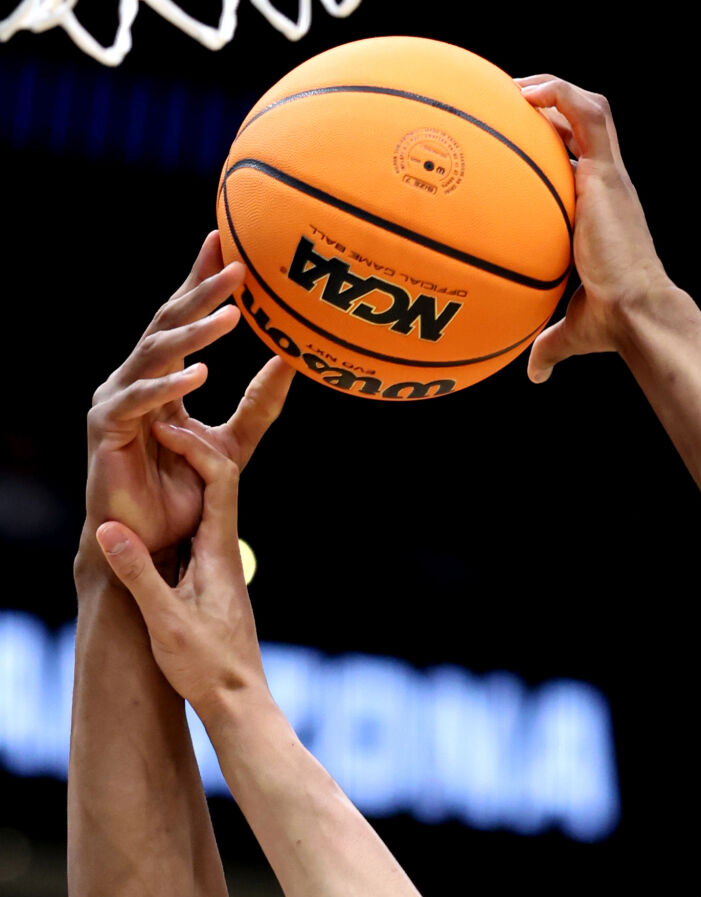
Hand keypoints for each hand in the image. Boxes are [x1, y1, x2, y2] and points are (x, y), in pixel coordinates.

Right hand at [83, 232, 293, 564]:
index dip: (201, 282)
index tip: (226, 244)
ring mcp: (117, 401)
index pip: (182, 320)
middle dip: (201, 293)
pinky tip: (199, 373)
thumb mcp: (231, 447)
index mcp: (161, 379)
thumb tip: (289, 364)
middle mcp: (135, 380)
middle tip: (238, 268)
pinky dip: (170, 385)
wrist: (148, 544)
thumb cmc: (180, 497)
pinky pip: (141, 399)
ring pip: (156, 353)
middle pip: (169, 324)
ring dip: (194, 332)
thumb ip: (256, 407)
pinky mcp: (107, 428)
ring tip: (230, 316)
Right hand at [95, 423, 268, 724]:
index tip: (164, 429)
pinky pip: (202, 529)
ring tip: (155, 454)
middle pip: (219, 483)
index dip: (194, 447)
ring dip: (188, 475)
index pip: (220, 479)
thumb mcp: (164, 620)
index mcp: (219, 553)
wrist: (240, 703)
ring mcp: (222, 568)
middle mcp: (226, 553)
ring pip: (211, 506)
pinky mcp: (215, 584)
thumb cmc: (207, 668)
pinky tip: (161, 510)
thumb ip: (138, 573)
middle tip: (157, 425)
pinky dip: (185, 507)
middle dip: (191, 449)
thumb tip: (109, 528)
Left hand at [516, 76, 672, 380]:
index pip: (580, 167)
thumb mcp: (572, 328)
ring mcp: (610, 176)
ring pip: (590, 110)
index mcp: (602, 213)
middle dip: (551, 108)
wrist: (636, 312)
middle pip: (586, 128)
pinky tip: (525, 93)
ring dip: (554, 90)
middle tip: (511, 105)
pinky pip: (585, 113)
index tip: (523, 145)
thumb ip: (550, 344)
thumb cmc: (611, 322)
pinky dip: (558, 94)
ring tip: (517, 90)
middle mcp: (608, 187)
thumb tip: (534, 373)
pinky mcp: (607, 172)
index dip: (555, 150)